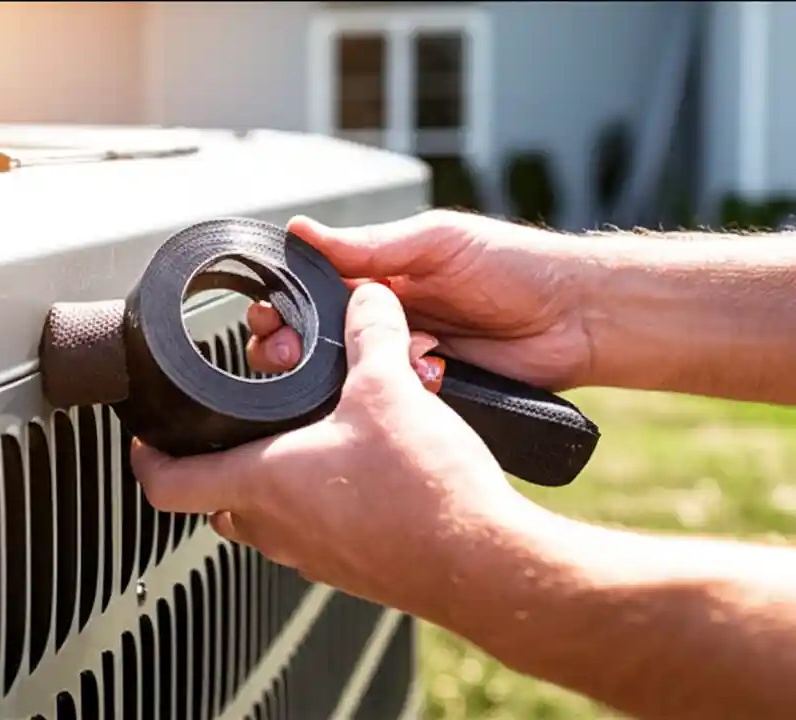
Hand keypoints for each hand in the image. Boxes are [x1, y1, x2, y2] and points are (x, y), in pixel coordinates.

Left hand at [133, 282, 539, 619]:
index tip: (144, 438)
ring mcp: (313, 555)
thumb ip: (370, 333)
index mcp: (261, 482)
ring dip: (270, 482)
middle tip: (231, 428)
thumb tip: (367, 298)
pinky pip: (314, 534)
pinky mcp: (352, 569)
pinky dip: (316, 504)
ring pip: (265, 519)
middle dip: (215, 463)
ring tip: (300, 440)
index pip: (166, 483)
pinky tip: (357, 474)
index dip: (144, 458)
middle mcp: (276, 527)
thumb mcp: (388, 388)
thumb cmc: (424, 492)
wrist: (482, 563)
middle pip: (214, 500)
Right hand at [247, 210, 595, 389]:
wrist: (579, 319)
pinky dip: (399, 389)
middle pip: (317, 342)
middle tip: (289, 354)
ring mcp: (404, 359)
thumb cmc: (515, 265)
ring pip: (349, 376)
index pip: (311, 292)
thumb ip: (369, 244)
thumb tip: (301, 229)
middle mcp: (385, 319)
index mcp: (379, 276)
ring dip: (347, 373)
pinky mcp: (428, 393)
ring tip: (372, 362)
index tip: (267, 317)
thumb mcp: (436, 242)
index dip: (284, 306)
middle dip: (295, 350)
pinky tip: (423, 374)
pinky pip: (394, 397)